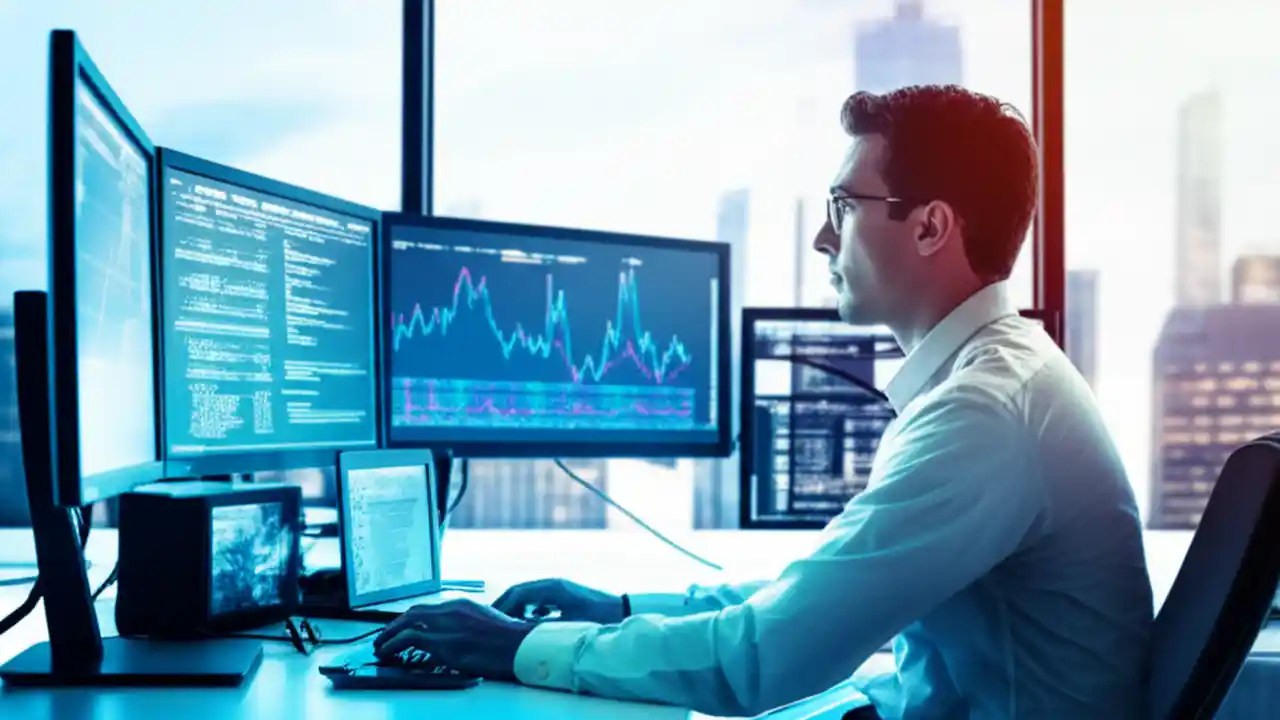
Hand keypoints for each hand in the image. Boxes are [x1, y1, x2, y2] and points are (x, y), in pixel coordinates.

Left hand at [373, 598, 535, 680]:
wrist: (520, 646)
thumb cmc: (509, 640)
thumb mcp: (486, 623)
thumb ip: (467, 624)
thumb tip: (455, 635)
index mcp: (461, 605)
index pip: (428, 608)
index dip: (410, 619)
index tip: (401, 627)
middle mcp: (451, 611)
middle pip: (414, 612)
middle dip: (395, 624)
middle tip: (385, 636)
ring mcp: (447, 626)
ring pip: (406, 623)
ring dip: (388, 634)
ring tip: (380, 645)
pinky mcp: (444, 643)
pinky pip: (410, 639)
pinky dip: (393, 644)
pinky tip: (386, 651)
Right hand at [491, 578, 624, 624]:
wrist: (623, 610)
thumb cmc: (598, 618)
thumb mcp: (568, 626)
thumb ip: (541, 629)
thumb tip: (518, 635)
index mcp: (552, 588)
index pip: (517, 593)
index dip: (501, 606)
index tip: (489, 620)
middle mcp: (554, 584)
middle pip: (520, 593)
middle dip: (506, 608)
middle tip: (493, 625)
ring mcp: (560, 588)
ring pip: (529, 596)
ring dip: (518, 609)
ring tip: (508, 627)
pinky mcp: (566, 595)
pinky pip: (540, 600)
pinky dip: (530, 610)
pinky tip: (529, 625)